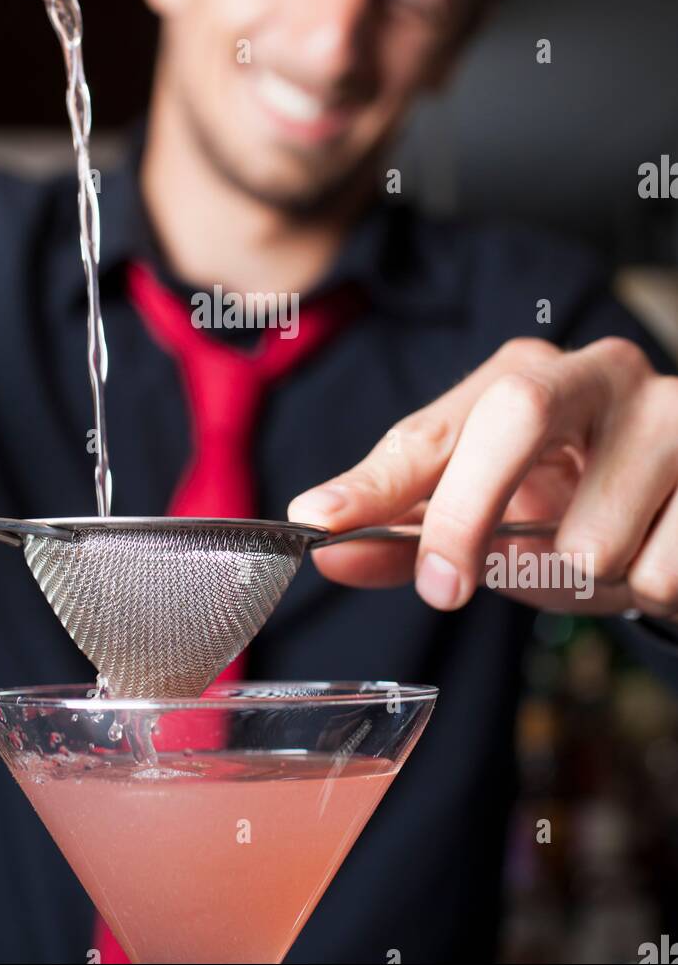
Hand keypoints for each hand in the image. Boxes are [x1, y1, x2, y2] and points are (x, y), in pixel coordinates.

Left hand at [289, 337, 677, 617]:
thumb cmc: (581, 510)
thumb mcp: (493, 519)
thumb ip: (410, 532)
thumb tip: (327, 548)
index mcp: (528, 376)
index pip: (435, 425)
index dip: (374, 481)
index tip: (322, 525)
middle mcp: (601, 371)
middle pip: (514, 417)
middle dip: (468, 517)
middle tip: (445, 587)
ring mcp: (673, 414)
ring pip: (591, 537)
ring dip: (582, 582)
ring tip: (605, 558)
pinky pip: (660, 573)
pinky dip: (647, 592)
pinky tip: (658, 555)